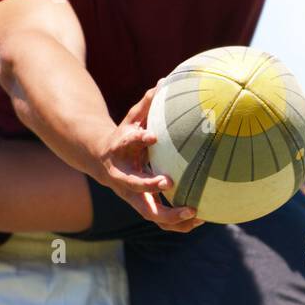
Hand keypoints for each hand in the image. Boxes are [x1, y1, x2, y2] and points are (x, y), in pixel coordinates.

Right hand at [98, 88, 203, 232]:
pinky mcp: (143, 205)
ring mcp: (133, 195)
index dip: (138, 138)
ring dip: (171, 216)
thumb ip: (147, 104)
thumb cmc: (123, 137)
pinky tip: (202, 219)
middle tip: (170, 182)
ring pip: (150, 213)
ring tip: (196, 212)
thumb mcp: (132, 119)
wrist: (102, 161)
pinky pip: (161, 220)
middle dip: (150, 187)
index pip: (125, 142)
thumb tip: (164, 81)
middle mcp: (123, 178)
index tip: (153, 135)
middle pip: (134, 187)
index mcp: (119, 152)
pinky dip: (179, 223)